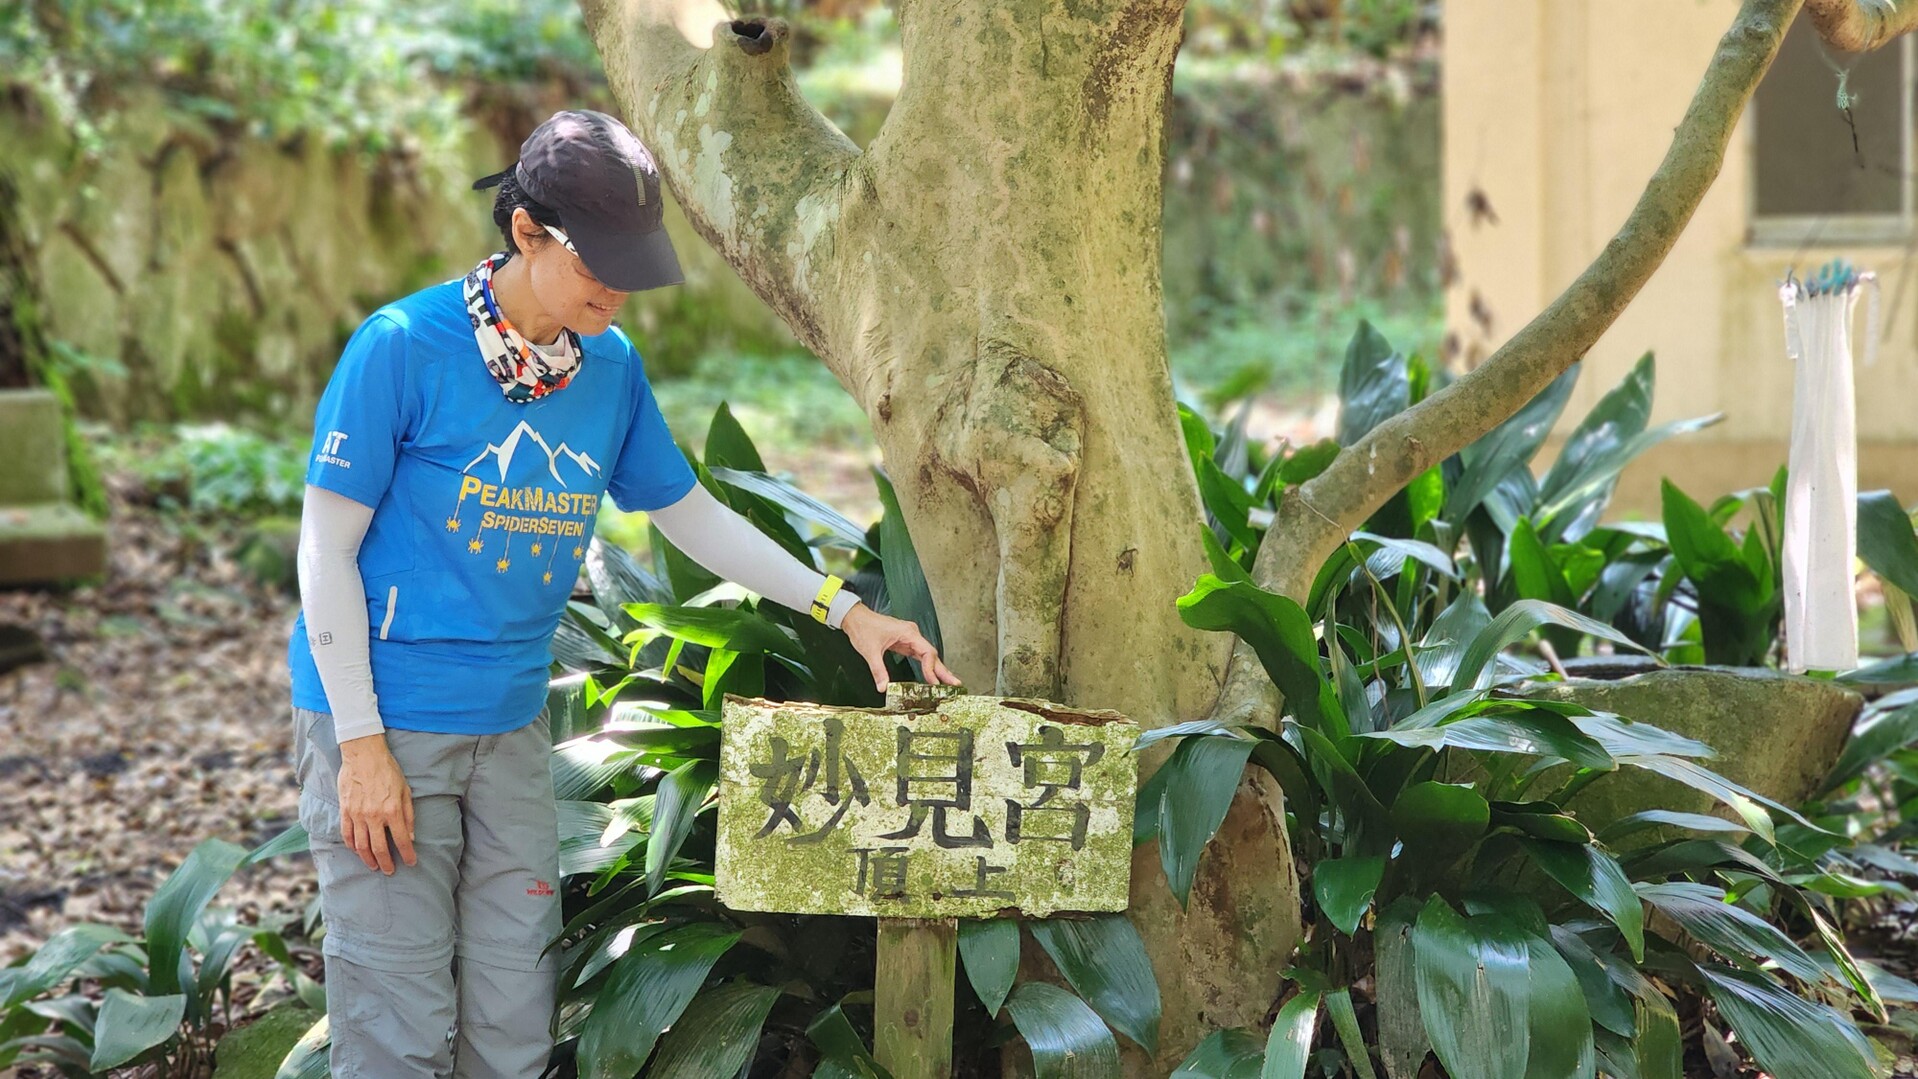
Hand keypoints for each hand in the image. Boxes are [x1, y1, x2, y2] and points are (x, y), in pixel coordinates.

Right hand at [336, 735, 416, 874]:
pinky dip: (352, 846)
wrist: (364, 755)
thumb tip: (411, 836)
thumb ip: (408, 815)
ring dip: (368, 859)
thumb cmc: (388, 770)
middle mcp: (374, 816)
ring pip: (361, 845)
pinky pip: (347, 834)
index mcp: (392, 810)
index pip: (401, 840)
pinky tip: (357, 851)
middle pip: (379, 848)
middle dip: (386, 863)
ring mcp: (357, 814)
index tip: (411, 863)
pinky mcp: (345, 810)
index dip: (407, 854)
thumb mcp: (405, 790)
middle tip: (390, 871)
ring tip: (374, 866)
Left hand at [841, 602, 960, 692]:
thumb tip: (883, 688)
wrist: (855, 617)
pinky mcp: (905, 643)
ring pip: (927, 656)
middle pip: (932, 655)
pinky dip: (926, 666)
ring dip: (937, 670)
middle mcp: (912, 634)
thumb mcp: (870, 651)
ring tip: (947, 683)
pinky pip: (920, 656)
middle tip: (955, 685)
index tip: (933, 683)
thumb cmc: (863, 628)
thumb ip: (878, 670)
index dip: (931, 669)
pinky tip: (932, 676)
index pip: (927, 652)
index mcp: (908, 633)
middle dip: (943, 671)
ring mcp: (910, 639)